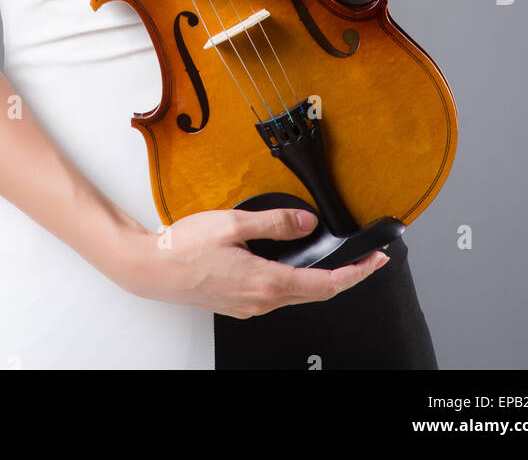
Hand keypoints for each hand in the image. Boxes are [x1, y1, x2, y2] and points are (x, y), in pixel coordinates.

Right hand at [113, 206, 390, 317]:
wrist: (152, 269)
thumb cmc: (186, 247)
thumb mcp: (234, 223)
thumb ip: (274, 222)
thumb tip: (307, 223)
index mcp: (267, 282)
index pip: (325, 284)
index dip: (356, 273)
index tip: (375, 261)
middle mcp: (262, 300)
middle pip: (316, 292)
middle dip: (346, 276)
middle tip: (366, 260)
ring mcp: (250, 305)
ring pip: (296, 294)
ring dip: (320, 279)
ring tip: (335, 259)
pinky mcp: (239, 303)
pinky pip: (277, 294)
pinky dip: (295, 280)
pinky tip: (291, 263)